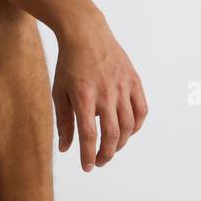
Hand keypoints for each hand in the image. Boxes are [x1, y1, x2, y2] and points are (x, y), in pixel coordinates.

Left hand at [53, 19, 147, 169]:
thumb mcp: (58, 92)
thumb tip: (66, 148)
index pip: (89, 135)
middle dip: (106, 154)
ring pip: (129, 126)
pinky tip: (127, 132)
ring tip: (111, 149)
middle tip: (99, 162)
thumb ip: (63, 122)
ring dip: (120, 143)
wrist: (86, 33)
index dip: (88, 155)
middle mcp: (106, 93)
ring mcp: (123, 86)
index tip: (87, 167)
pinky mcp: (134, 81)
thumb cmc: (69, 64)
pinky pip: (142, 110)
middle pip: (112, 135)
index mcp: (84, 97)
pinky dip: (136, 126)